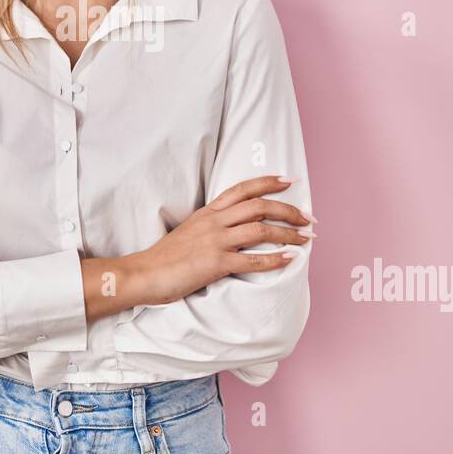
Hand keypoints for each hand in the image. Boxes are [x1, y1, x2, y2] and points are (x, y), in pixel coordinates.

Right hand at [134, 175, 314, 305]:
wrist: (144, 273)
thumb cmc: (165, 257)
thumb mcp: (189, 231)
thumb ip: (211, 226)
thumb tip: (232, 229)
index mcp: (208, 212)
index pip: (242, 189)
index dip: (268, 182)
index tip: (288, 180)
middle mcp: (214, 222)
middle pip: (259, 207)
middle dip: (289, 210)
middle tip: (308, 218)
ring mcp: (215, 242)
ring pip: (261, 231)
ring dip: (288, 234)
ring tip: (305, 239)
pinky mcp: (216, 264)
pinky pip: (253, 261)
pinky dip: (275, 259)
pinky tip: (290, 259)